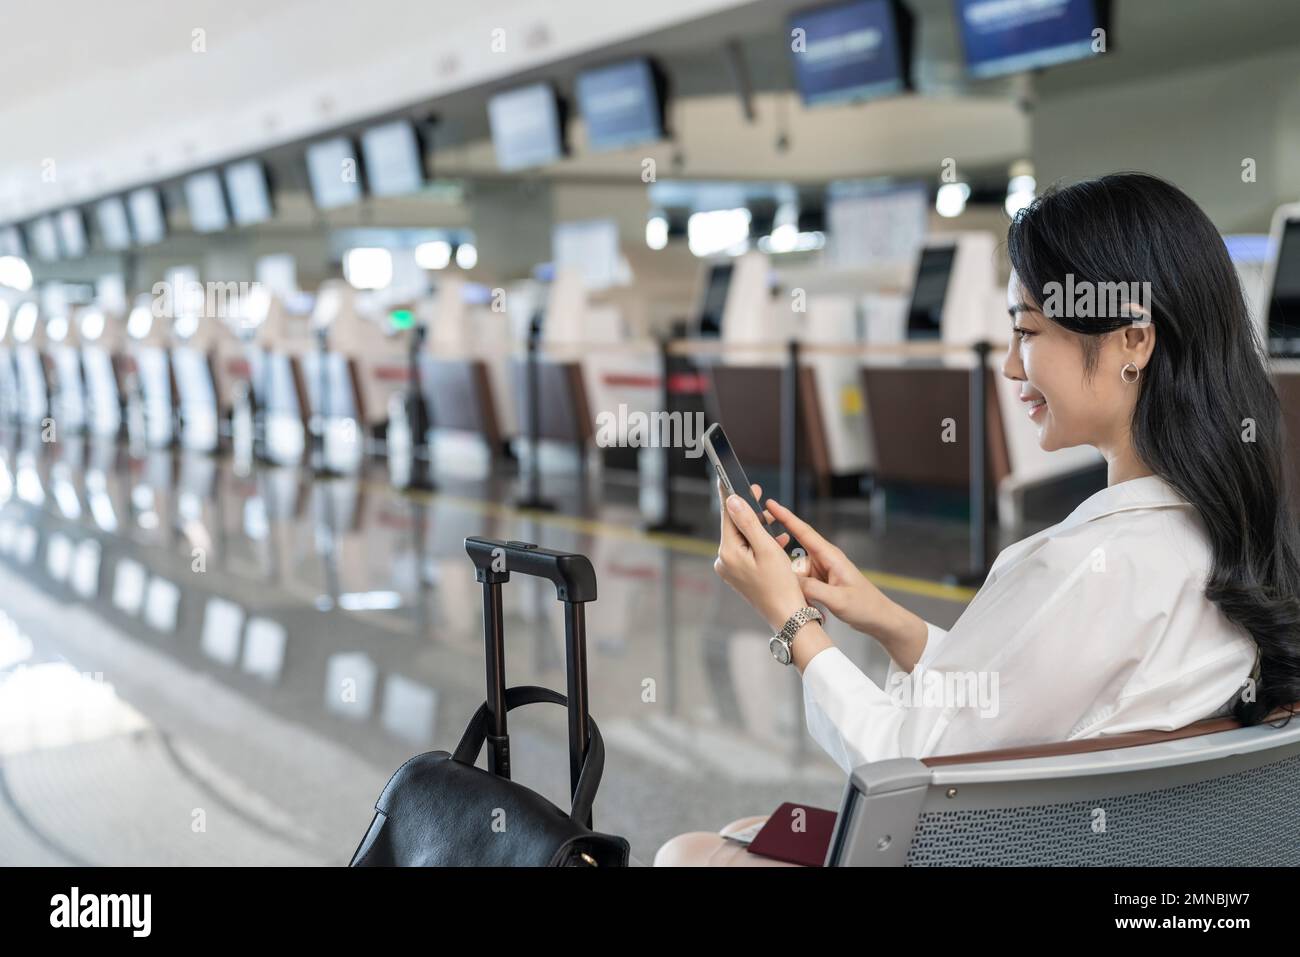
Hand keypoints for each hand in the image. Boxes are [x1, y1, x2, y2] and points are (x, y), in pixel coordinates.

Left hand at [713, 480, 807, 630]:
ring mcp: (731, 570)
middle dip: (748, 512)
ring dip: (758, 529)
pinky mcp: (740, 575)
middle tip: (758, 493)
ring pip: (743, 539)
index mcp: (728, 553)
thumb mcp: (766, 548)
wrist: (788, 616)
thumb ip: (748, 522)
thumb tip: (732, 500)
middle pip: (735, 527)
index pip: (728, 516)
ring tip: (773, 523)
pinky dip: (760, 544)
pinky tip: (777, 542)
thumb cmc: (780, 584)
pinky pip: (748, 552)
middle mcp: (724, 561)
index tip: (728, 476)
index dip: (732, 495)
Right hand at [763, 496, 896, 638]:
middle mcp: (824, 560)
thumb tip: (789, 581)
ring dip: (799, 590)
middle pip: (794, 559)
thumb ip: (812, 589)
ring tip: (814, 607)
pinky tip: (814, 609)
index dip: (785, 517)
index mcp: (830, 556)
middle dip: (789, 574)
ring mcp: (822, 571)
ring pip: (797, 575)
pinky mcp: (821, 582)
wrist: (879, 618)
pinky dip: (804, 596)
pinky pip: (803, 585)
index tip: (770, 504)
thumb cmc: (865, 606)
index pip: (803, 532)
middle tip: (801, 593)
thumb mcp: (838, 600)